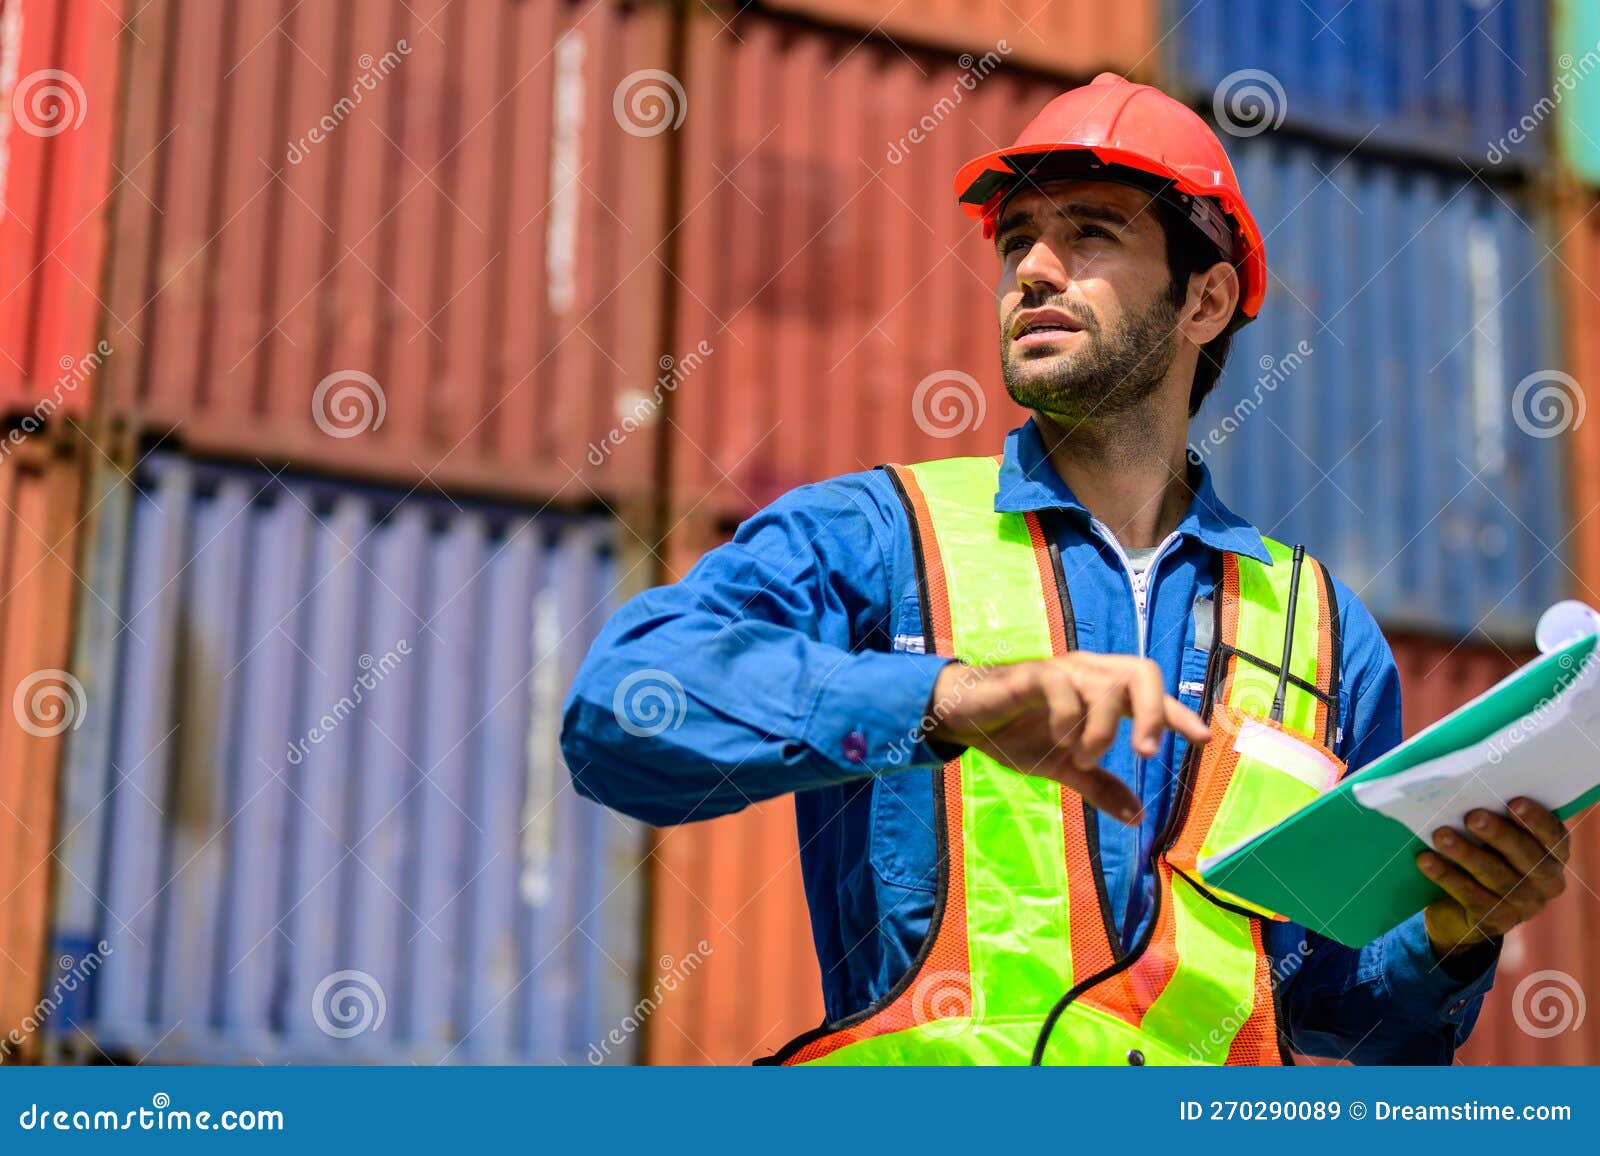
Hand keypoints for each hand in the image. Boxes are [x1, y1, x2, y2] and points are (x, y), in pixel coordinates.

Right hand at [927, 653, 1210, 824]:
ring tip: (1083, 759)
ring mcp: (1062, 671)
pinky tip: (1058, 743)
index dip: (1179, 714)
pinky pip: (1063, 689)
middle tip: (1144, 753)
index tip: (1204, 738)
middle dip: (1152, 712)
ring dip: (1101, 730)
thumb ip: (1100, 785)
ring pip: (1106, 685)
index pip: (1150, 694)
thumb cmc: (1015, 731)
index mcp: (1100, 691)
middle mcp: (1088, 673)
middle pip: (1141, 672)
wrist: (963, 717)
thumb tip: (1138, 817)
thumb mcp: (1064, 766)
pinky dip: (1069, 721)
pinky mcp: (1032, 674)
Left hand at [1416, 798, 1569, 960]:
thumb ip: (1492, 816)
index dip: (1536, 820)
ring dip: (1466, 854)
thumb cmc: (1481, 855)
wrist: (1460, 910)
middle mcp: (1547, 881)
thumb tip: (1465, 786)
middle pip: (1526, 856)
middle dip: (1498, 834)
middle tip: (1472, 816)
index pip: (1554, 836)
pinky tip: (1426, 861)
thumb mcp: (1491, 838)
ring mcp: (1525, 905)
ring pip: (1496, 877)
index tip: (1514, 802)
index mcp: (1553, 855)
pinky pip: (1473, 897)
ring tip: (1440, 835)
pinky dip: (1447, 876)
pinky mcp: (1497, 922)